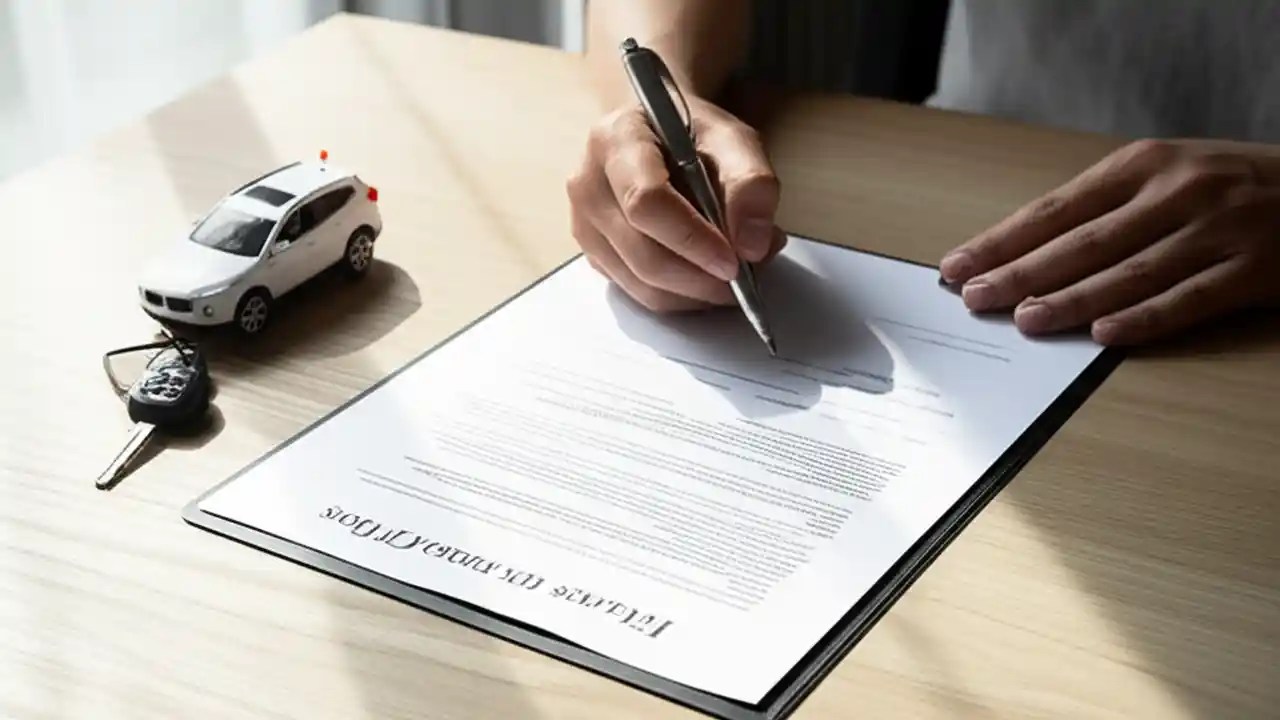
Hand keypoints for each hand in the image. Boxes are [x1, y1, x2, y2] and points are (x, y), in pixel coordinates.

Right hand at [566, 96, 784, 311]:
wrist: (660, 134)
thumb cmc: (692, 133)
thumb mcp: (733, 140)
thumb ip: (751, 183)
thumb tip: (754, 246)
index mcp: (616, 139)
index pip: (646, 202)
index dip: (692, 239)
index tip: (733, 261)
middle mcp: (588, 183)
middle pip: (641, 252)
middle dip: (698, 277)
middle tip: (741, 279)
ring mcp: (584, 222)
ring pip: (639, 282)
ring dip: (692, 293)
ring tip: (730, 278)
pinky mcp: (593, 253)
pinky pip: (636, 292)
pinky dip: (677, 296)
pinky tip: (703, 278)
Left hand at [940, 139, 1279, 344]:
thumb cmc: (1230, 186)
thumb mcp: (1167, 176)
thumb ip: (1105, 209)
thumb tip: (1024, 254)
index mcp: (1145, 165)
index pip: (1056, 210)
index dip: (1002, 241)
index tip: (958, 266)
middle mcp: (1178, 192)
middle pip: (1083, 242)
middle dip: (1021, 273)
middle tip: (975, 299)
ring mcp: (1217, 230)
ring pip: (1128, 273)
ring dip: (1071, 301)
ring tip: (1024, 322)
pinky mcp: (1253, 270)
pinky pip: (1189, 299)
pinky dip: (1144, 318)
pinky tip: (1103, 334)